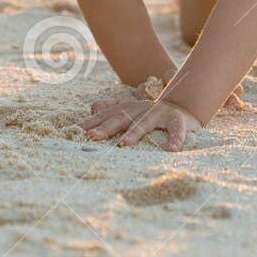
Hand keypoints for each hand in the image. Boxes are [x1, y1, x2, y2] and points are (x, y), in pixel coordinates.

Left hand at [81, 97, 202, 151]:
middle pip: (120, 118)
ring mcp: (159, 113)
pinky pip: (176, 130)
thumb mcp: (130, 110)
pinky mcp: (177, 120)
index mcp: (127, 108)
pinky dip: (175, 140)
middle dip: (105, 127)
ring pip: (145, 123)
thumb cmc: (150, 114)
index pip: (104, 116)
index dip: (90, 123)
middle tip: (92, 137)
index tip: (73, 132)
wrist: (183, 106)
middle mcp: (140, 109)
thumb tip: (92, 107)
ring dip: (134, 133)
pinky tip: (171, 150)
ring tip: (124, 144)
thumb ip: (111, 108)